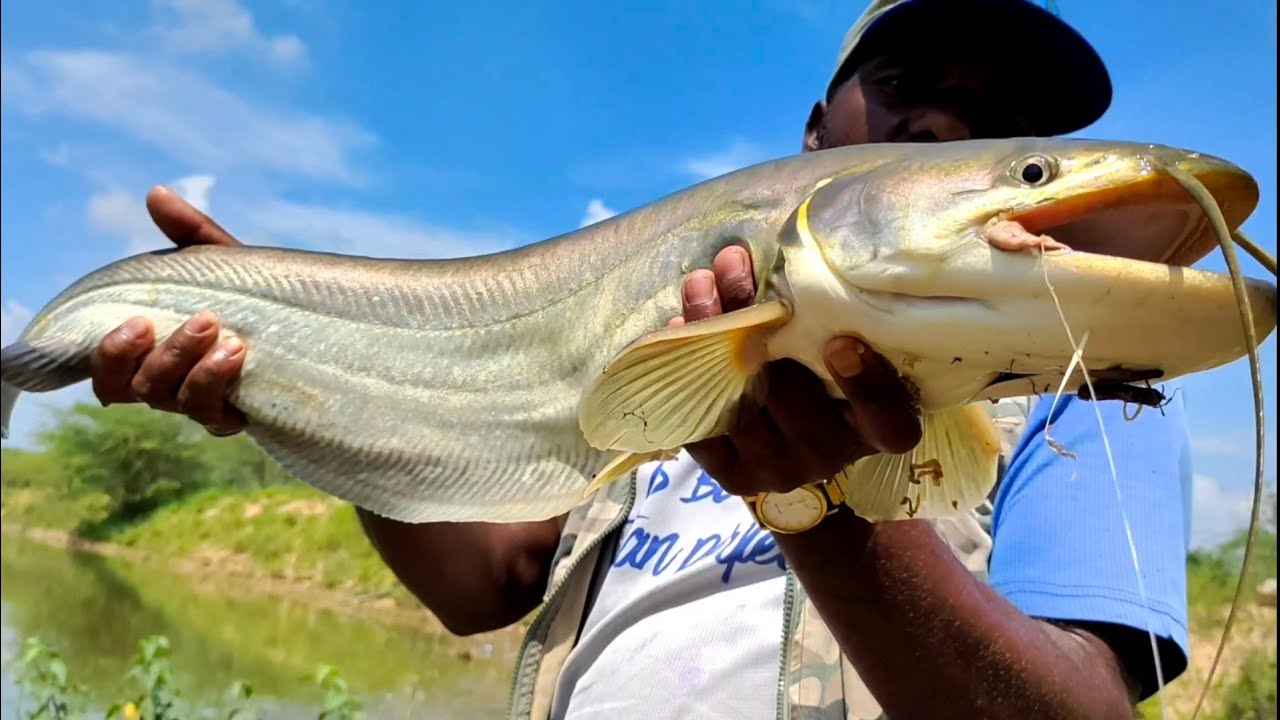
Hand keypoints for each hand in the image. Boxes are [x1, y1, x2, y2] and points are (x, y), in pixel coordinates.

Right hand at [90, 186, 249, 435]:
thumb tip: (157, 193)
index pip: (106, 369)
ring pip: (175, 402)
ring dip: (196, 372)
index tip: (138, 322)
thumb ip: (189, 232)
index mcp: (147, 351)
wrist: (306, 325)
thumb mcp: (221, 261)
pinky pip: (216, 419)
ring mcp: (197, 404)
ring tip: (230, 341)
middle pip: (135, 388)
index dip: (109, 355)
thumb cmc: (247, 295)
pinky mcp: (231, 417)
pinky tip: (241, 361)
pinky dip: (221, 389)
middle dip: (161, 357)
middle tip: (201, 321)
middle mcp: (163, 384)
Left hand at [673, 246, 921, 496]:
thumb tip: (791, 253)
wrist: (789, 440)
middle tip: (733, 265)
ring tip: (700, 284)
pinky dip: (688, 372)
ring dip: (714, 335)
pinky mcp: (732, 476)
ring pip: (740, 405)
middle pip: (793, 398)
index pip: (889, 421)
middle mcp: (830, 457)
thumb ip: (834, 317)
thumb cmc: (826, 370)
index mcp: (877, 429)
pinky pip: (703, 425)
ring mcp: (779, 471)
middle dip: (758, 322)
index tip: (840, 341)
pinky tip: (679, 328)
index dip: (867, 386)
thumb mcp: (846, 346)